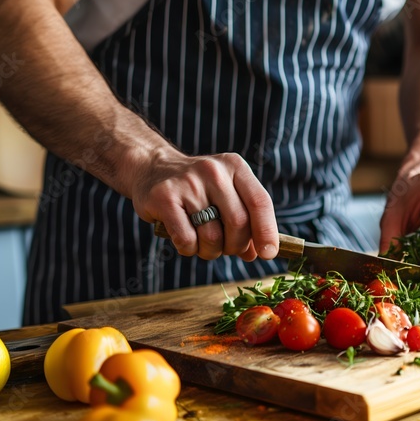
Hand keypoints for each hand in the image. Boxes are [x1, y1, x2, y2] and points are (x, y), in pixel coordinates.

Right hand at [127, 149, 278, 261]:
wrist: (151, 168)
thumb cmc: (197, 189)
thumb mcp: (225, 195)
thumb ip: (245, 221)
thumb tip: (256, 253)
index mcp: (235, 167)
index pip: (260, 202)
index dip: (267, 232)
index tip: (268, 254)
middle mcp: (213, 171)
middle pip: (238, 223)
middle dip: (235, 246)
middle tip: (226, 249)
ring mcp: (188, 183)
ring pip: (212, 236)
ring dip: (211, 252)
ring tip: (203, 245)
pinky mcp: (164, 198)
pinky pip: (187, 240)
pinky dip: (189, 250)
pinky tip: (185, 242)